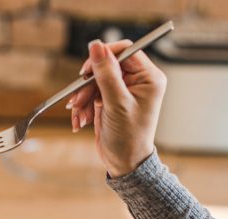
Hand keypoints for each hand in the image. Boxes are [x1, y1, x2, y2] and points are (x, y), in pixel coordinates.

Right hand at [69, 39, 167, 176]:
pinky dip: (83, 105)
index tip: (88, 68)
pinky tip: (82, 120)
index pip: (126, 51)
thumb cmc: (129, 138)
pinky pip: (90, 92)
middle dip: (89, 84)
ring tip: (80, 115)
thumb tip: (96, 46)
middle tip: (78, 98)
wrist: (124, 163)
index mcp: (148, 78)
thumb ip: (106, 73)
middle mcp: (137, 81)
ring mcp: (122, 90)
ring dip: (83, 97)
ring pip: (95, 80)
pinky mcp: (109, 99)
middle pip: (106, 65)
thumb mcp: (117, 104)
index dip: (105, 55)